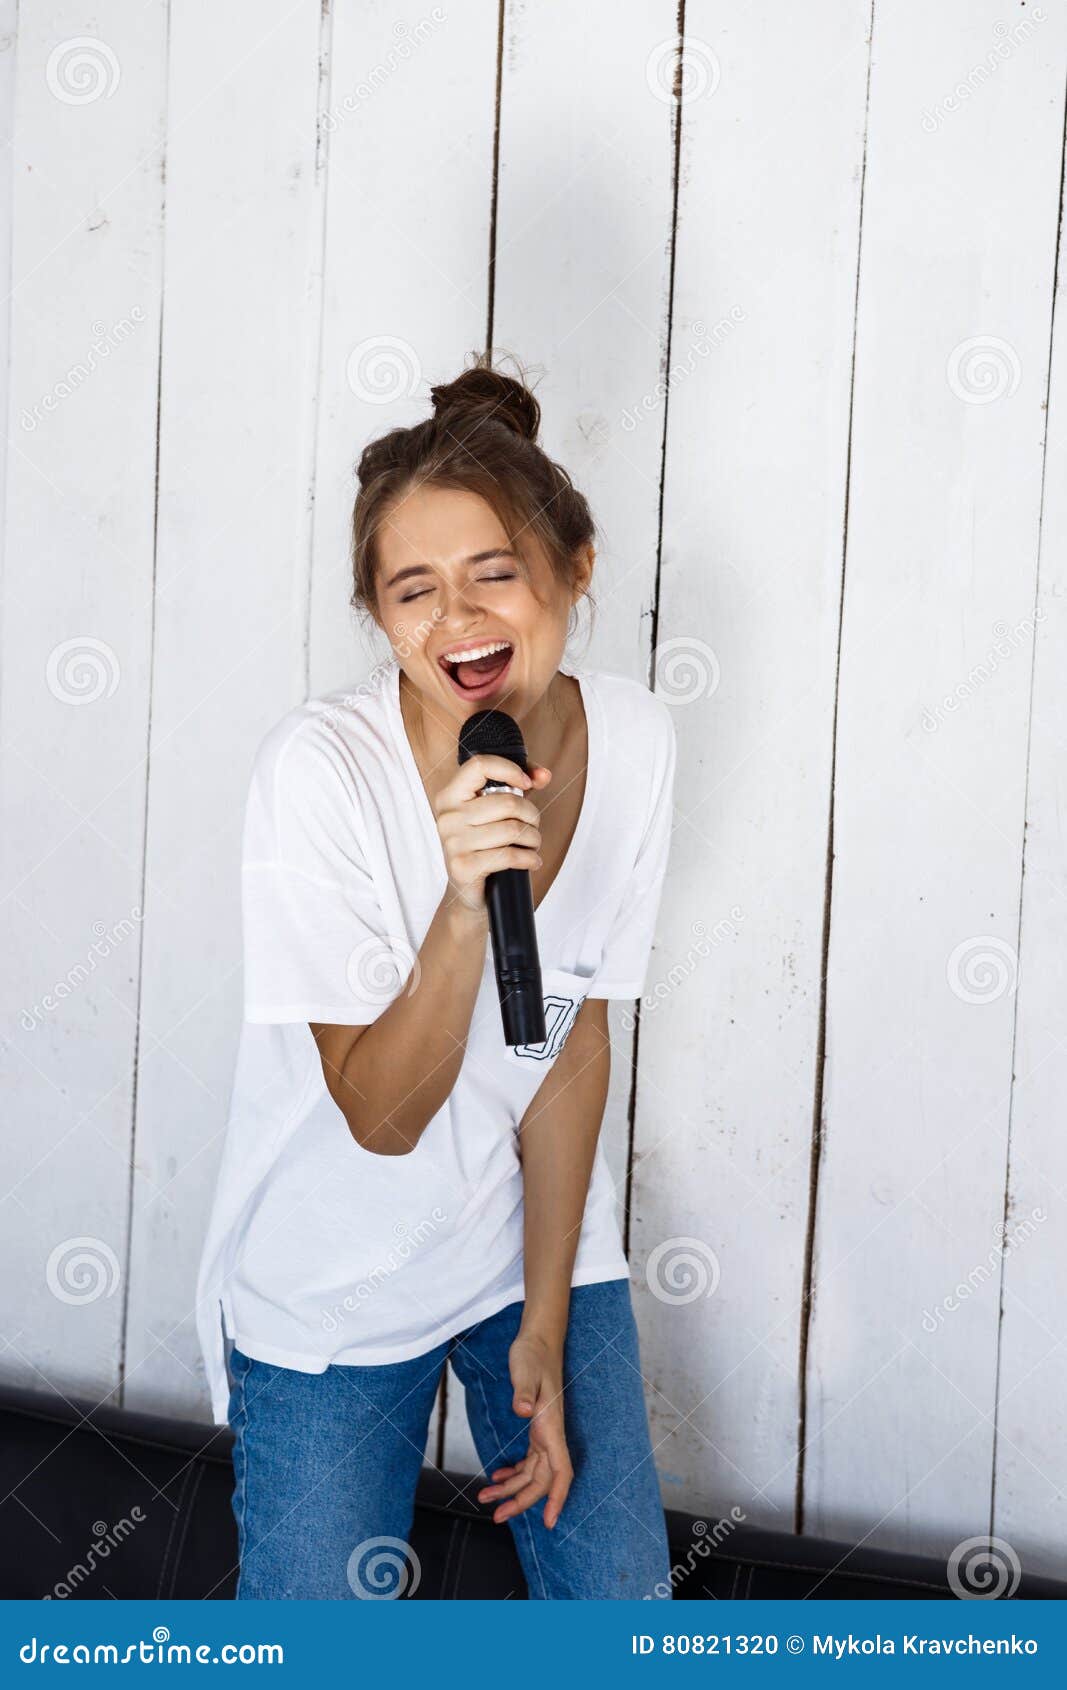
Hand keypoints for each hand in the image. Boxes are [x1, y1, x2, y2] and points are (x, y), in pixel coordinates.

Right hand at [434, 754, 552, 914]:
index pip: (479, 765)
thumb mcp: (497, 814)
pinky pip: (509, 855)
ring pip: (513, 829)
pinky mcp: (463, 866)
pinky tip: (531, 861)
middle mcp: (448, 816)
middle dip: (532, 816)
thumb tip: (543, 775)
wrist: (467, 893)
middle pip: (508, 802)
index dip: (509, 769)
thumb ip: (519, 787)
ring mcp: (453, 842)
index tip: (526, 784)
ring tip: (532, 845)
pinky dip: (529, 858)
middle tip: (533, 827)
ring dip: (533, 839)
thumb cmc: (484, 848)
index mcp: (451, 796)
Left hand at [477, 1330, 572, 1529]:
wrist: (538, 1340)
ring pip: (533, 1472)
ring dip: (512, 1488)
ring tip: (486, 1497)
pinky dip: (515, 1472)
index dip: (556, 1498)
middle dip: (521, 1501)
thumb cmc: (533, 1354)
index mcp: (551, 1426)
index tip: (549, 1522)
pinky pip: (529, 1459)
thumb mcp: (524, 1371)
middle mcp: (551, 1433)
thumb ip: (523, 1393)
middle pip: (542, 1479)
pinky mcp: (537, 1426)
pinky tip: (499, 1475)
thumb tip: (522, 1410)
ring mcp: (545, 1431)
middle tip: (496, 1517)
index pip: (561, 1471)